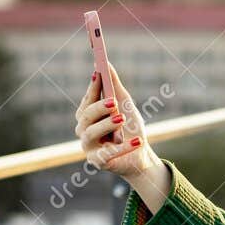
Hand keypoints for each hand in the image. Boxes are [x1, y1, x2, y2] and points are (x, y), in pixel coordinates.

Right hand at [76, 62, 158, 178]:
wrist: (140, 156)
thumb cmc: (129, 128)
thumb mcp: (125, 105)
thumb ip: (114, 85)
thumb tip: (105, 63)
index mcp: (87, 115)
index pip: (87, 100)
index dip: (92, 87)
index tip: (99, 73)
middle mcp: (83, 130)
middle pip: (86, 116)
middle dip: (99, 107)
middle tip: (113, 101)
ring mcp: (88, 147)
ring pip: (91, 133)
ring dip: (107, 125)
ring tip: (122, 119)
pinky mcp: (97, 162)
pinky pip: (107, 154)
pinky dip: (123, 147)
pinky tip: (138, 142)